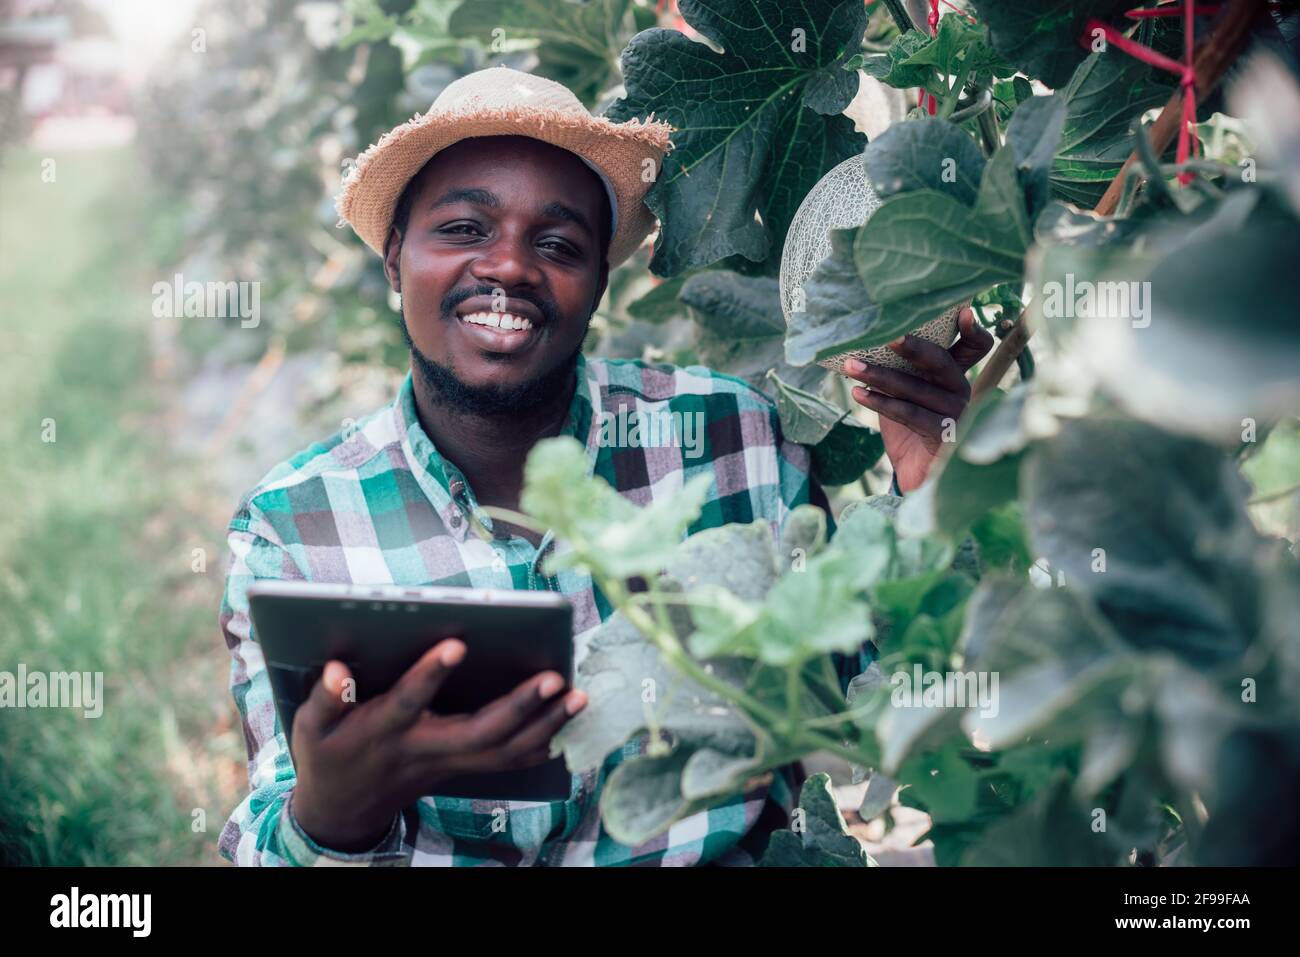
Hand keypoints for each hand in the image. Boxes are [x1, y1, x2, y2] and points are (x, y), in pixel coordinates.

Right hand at [289, 638, 586, 852]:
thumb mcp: (311, 728)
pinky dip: (543, 742)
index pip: (408, 702)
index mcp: (384, 732)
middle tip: (555, 678)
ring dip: (546, 725)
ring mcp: (448, 763)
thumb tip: (337, 666)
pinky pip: (510, 761)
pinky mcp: (463, 768)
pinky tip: (570, 719)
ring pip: (505, 750)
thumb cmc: (328, 755)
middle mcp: (424, 749)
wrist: (343, 809)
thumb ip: (325, 697)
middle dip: (519, 706)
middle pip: (479, 733)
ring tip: (579, 694)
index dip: (429, 675)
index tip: (456, 643)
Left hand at [842, 308, 993, 491]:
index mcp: (954, 376)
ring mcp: (956, 415)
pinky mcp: (944, 437)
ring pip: (918, 389)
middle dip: (914, 347)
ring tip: (851, 366)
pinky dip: (881, 403)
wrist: (918, 477)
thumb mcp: (904, 395)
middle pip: (942, 363)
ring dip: (881, 376)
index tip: (962, 311)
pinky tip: (859, 394)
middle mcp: (961, 392)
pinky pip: (910, 414)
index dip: (972, 330)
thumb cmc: (910, 430)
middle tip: (885, 335)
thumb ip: (897, 371)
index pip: (975, 347)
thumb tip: (861, 345)